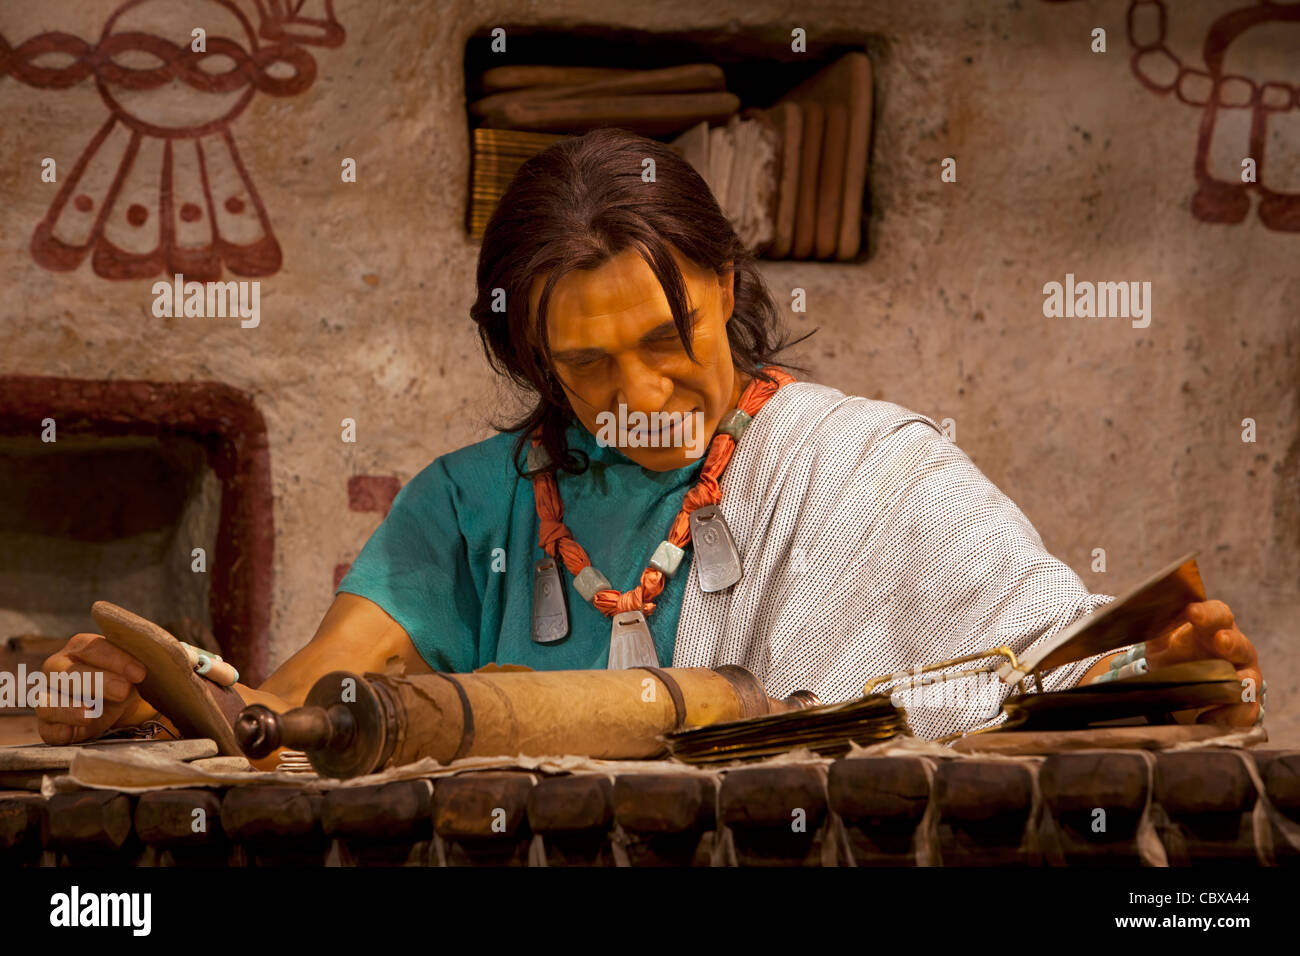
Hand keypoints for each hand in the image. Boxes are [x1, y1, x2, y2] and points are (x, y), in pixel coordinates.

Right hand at [35, 633, 149, 743]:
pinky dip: (57, 730)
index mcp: (80, 648)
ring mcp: (49, 697)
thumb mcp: (134, 666)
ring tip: (91, 713)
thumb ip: (145, 660)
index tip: (141, 673)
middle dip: (96, 682)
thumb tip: (174, 662)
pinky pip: (45, 728)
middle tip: (123, 690)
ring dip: (69, 708)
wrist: (114, 702)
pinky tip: (71, 732)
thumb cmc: (123, 677)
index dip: (116, 660)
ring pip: (48, 702)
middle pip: (67, 674)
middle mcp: (58, 669)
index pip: (92, 648)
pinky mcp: (49, 724)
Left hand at [1145, 599, 1262, 726]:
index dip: (1207, 613)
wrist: (1184, 684)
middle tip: (1220, 640)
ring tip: (1224, 687)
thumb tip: (1135, 613)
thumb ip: (1157, 624)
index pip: (1218, 614)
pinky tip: (1205, 719)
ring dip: (1237, 683)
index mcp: (1216, 627)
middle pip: (1240, 645)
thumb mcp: (1161, 636)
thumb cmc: (1175, 651)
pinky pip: (1243, 713)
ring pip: (1249, 681)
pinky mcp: (1244, 706)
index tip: (1192, 612)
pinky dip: (1226, 717)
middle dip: (1231, 643)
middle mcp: (1236, 651)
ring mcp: (1245, 678)